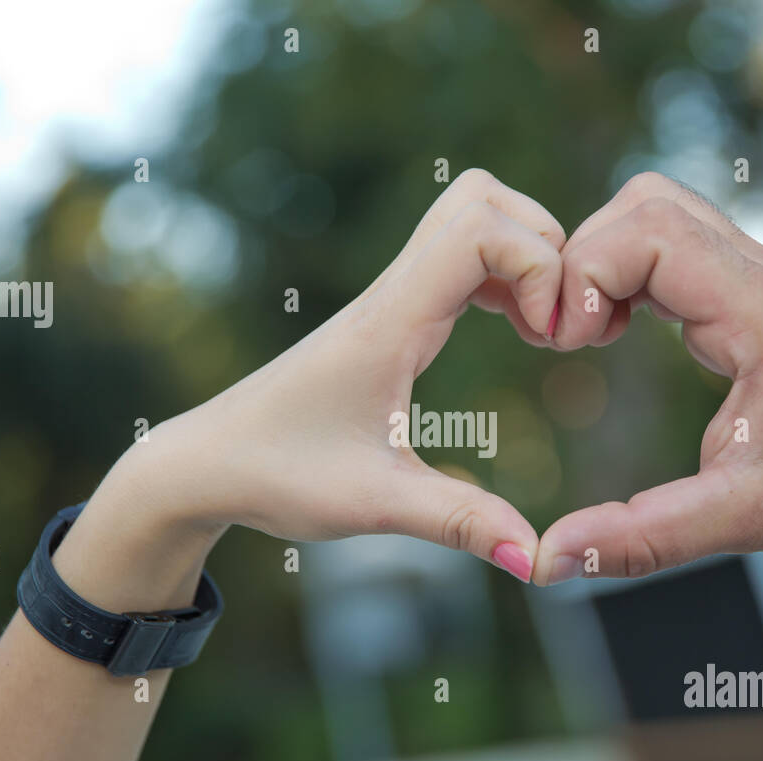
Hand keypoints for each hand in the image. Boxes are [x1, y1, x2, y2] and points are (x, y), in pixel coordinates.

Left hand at [121, 170, 564, 580]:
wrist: (205, 463)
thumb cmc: (277, 475)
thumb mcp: (374, 505)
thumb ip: (460, 522)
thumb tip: (535, 560)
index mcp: (387, 323)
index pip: (478, 229)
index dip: (537, 264)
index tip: (548, 337)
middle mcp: (389, 295)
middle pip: (482, 198)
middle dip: (544, 245)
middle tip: (557, 327)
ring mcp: (389, 299)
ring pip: (472, 216)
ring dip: (526, 257)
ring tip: (543, 331)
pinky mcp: (389, 316)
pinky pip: (459, 256)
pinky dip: (503, 275)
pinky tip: (515, 329)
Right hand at [532, 172, 762, 585]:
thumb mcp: (745, 520)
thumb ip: (645, 539)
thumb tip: (554, 557)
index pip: (651, 231)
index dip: (587, 273)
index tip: (570, 343)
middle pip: (646, 204)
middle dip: (584, 260)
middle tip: (567, 337)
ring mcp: (759, 275)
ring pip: (659, 211)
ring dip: (606, 259)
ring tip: (589, 333)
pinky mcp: (752, 290)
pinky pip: (675, 243)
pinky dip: (629, 272)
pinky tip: (619, 331)